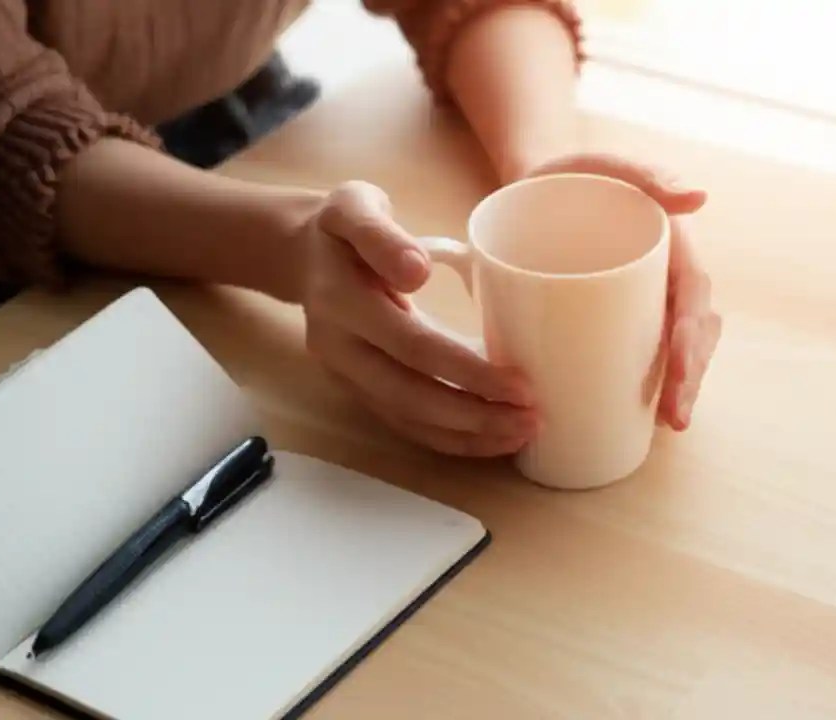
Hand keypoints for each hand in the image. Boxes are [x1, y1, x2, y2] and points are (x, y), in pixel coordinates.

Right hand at [293, 181, 539, 455]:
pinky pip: (402, 424)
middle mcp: (338, 348)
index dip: (466, 370)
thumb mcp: (354, 206)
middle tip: (532, 419)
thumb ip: (381, 236)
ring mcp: (344, 376)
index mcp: (341, 301)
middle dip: (474, 415)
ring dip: (466, 434)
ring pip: (407, 419)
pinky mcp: (357, 390)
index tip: (520, 383)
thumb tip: (417, 272)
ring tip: (521, 434)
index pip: (412, 346)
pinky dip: (447, 438)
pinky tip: (488, 438)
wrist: (303, 255)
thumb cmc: (342, 228)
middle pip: (410, 395)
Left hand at [526, 154, 721, 429]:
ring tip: (664, 422)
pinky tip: (640, 415)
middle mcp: (663, 279)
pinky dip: (648, 382)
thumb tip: (699, 198)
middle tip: (672, 417)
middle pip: (692, 334)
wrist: (534, 185)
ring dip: (679, 386)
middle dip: (691, 378)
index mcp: (671, 250)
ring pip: (673, 348)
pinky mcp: (612, 315)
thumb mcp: (604, 166)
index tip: (682, 372)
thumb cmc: (574, 174)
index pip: (694, 302)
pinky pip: (640, 352)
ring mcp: (640, 300)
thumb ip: (645, 173)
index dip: (693, 340)